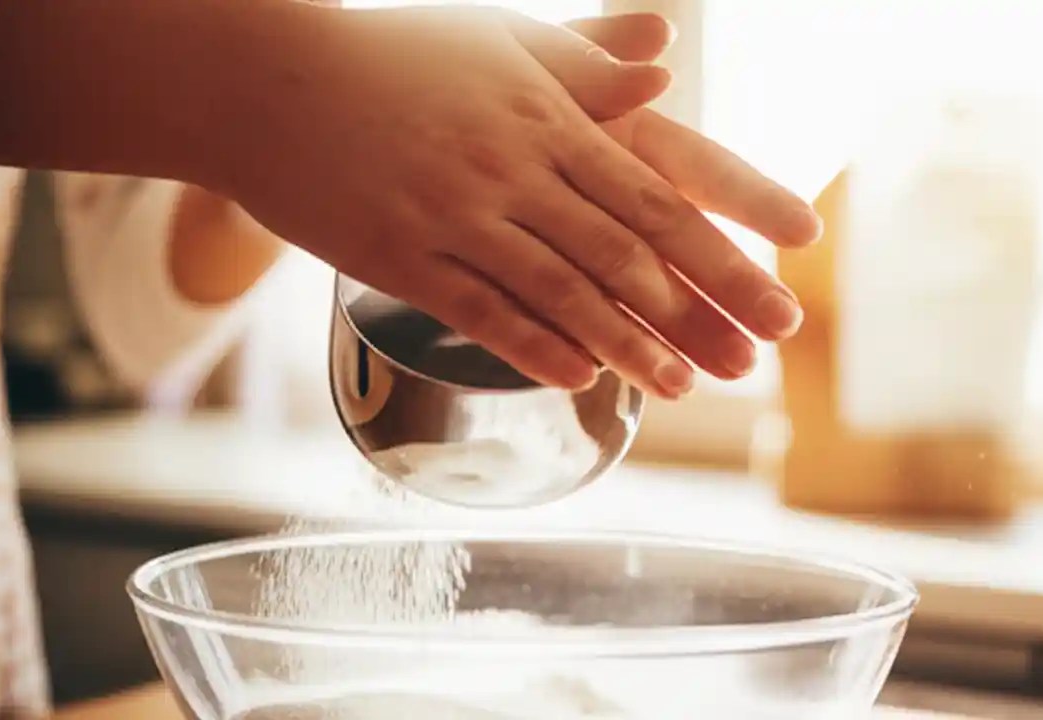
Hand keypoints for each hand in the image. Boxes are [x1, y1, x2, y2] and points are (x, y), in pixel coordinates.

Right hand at [214, 5, 817, 398]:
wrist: (265, 78)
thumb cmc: (390, 56)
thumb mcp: (495, 44)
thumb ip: (584, 65)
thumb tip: (664, 70)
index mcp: (544, 116)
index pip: (654, 191)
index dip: (721, 243)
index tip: (777, 283)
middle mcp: (510, 167)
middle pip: (624, 249)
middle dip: (700, 306)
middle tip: (757, 354)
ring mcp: (453, 214)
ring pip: (560, 289)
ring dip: (627, 343)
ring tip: (682, 386)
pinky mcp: (398, 256)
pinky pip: (479, 310)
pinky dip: (533, 347)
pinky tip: (580, 380)